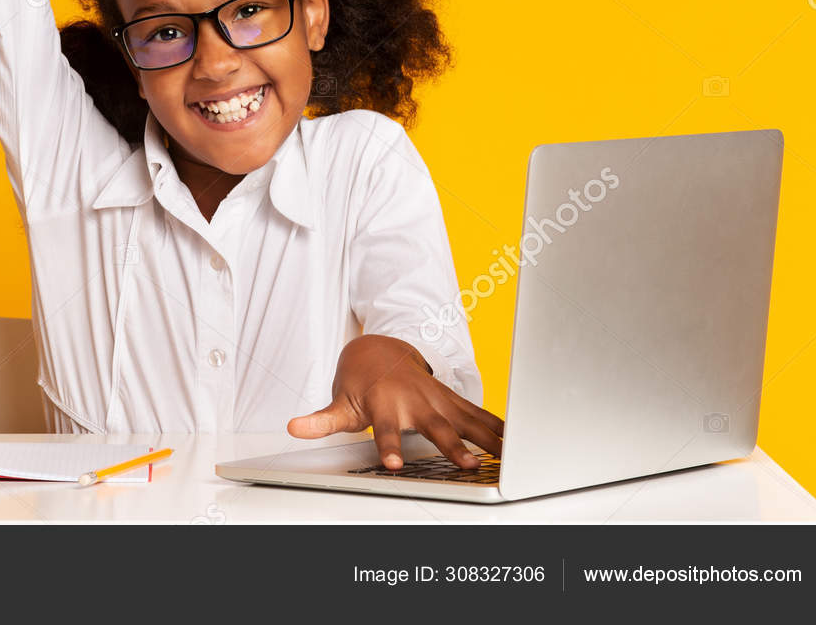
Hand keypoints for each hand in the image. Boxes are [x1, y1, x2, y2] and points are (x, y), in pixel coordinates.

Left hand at [286, 335, 504, 469]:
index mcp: (386, 404)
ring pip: (466, 419)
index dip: (390, 446)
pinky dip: (501, 428)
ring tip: (509, 457)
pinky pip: (481, 415)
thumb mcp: (340, 401)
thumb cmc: (360, 383)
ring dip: (488, 438)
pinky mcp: (454, 400)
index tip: (394, 463)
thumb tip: (294, 426)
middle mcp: (416, 401)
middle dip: (452, 444)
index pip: (387, 430)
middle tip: (466, 464)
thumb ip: (322, 420)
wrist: (380, 351)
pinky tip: (521, 443)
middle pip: (436, 426)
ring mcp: (439, 399)